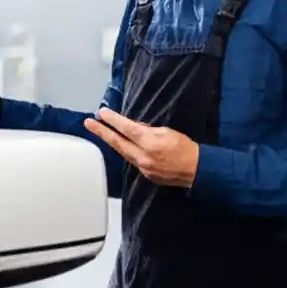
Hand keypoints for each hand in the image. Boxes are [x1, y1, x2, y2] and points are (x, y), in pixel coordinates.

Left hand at [82, 107, 198, 187]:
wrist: (198, 170)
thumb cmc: (185, 148)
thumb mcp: (167, 132)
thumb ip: (148, 130)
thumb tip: (134, 127)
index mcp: (150, 143)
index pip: (126, 128)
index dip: (113, 120)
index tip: (102, 113)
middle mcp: (143, 156)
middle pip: (117, 142)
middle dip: (101, 132)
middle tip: (88, 123)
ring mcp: (143, 167)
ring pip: (123, 152)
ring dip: (112, 142)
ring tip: (101, 132)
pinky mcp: (146, 175)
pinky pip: (133, 160)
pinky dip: (127, 152)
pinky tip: (122, 145)